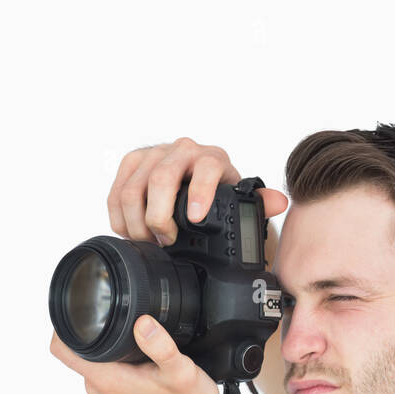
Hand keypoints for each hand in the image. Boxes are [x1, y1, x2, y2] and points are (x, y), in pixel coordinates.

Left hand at [50, 315, 219, 393]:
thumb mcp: (181, 373)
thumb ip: (162, 347)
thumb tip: (144, 323)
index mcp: (107, 379)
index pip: (60, 347)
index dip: (63, 322)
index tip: (79, 307)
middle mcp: (99, 386)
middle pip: (75, 347)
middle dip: (89, 326)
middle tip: (117, 314)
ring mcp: (106, 391)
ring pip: (91, 356)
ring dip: (104, 340)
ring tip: (131, 333)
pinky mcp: (116, 393)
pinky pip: (104, 366)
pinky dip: (114, 354)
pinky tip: (137, 351)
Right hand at [106, 135, 287, 245]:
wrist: (197, 185)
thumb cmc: (219, 195)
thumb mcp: (240, 201)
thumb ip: (258, 203)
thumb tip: (277, 201)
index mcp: (212, 158)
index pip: (205, 167)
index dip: (199, 192)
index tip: (194, 219)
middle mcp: (182, 150)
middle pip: (161, 178)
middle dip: (159, 217)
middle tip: (166, 242)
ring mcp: (154, 155)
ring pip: (133, 187)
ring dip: (137, 222)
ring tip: (149, 242)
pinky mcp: (132, 164)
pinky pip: (117, 190)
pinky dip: (120, 217)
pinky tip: (131, 232)